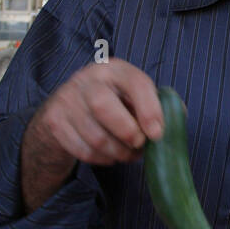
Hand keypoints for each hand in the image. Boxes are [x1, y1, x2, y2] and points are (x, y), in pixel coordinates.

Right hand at [32, 58, 163, 166]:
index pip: (135, 83)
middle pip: (103, 106)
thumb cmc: (114, 101)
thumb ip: (157, 105)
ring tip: (129, 153)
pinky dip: (101, 159)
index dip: (149, 110)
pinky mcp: (54, 121)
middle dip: (127, 132)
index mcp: (115, 69)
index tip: (157, 134)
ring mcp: (67, 99)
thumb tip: (175, 122)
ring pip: (95, 136)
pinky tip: (110, 155)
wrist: (68, 107)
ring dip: (118, 153)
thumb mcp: (135, 96)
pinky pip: (82, 150)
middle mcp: (87, 79)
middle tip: (138, 145)